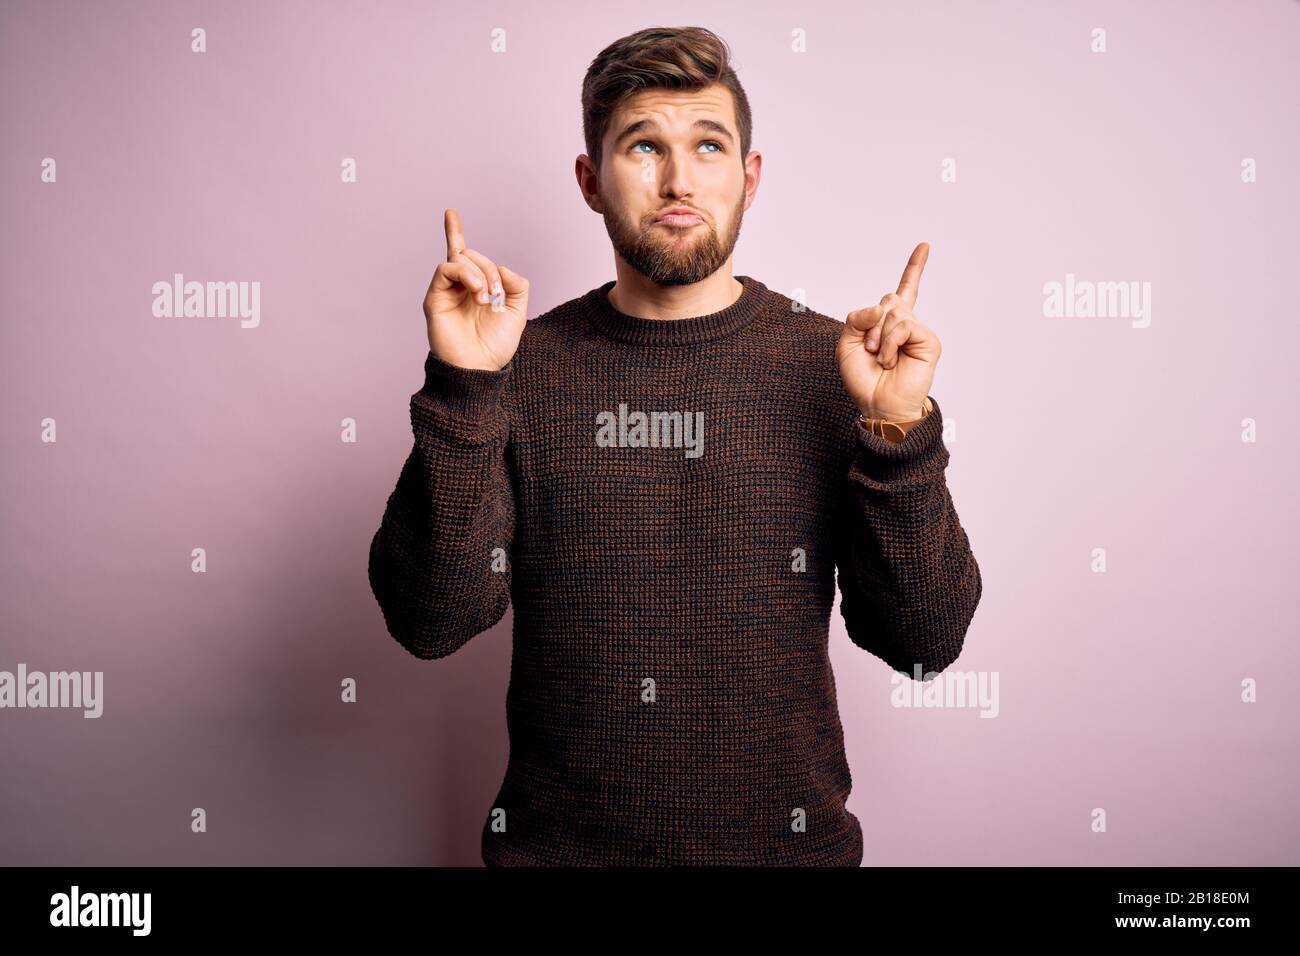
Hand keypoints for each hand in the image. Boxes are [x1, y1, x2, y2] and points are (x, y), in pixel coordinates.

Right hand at [423, 208, 528, 370]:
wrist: (479, 368)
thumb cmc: (496, 345)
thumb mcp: (517, 312)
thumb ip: (517, 286)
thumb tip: (503, 267)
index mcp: (476, 288)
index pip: (465, 256)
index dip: (454, 232)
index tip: (450, 212)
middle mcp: (458, 287)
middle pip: (472, 255)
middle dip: (490, 270)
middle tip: (497, 295)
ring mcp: (445, 291)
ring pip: (460, 258)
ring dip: (480, 273)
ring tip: (486, 298)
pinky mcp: (435, 298)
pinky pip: (446, 268)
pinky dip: (466, 273)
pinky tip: (477, 292)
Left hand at [836, 243, 941, 421]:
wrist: (878, 405)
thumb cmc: (864, 379)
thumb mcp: (846, 344)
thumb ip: (856, 318)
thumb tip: (883, 306)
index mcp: (889, 323)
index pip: (904, 290)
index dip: (914, 268)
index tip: (924, 246)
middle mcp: (907, 324)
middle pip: (889, 299)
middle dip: (870, 325)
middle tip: (870, 350)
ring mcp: (919, 332)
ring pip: (893, 312)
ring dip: (878, 337)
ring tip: (882, 359)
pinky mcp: (929, 341)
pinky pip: (903, 326)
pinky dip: (889, 343)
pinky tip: (891, 360)